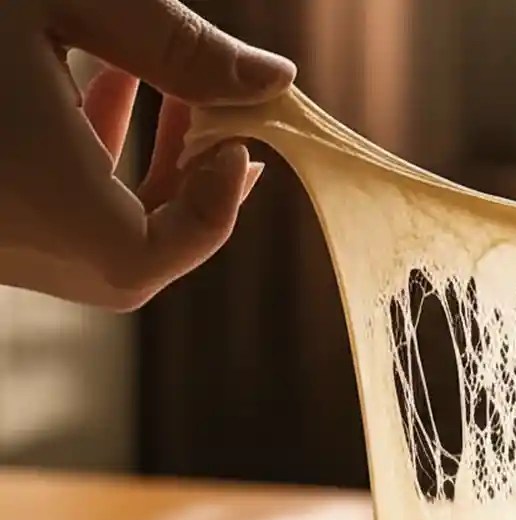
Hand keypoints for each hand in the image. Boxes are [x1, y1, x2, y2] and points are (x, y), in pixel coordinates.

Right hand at [0, 0, 294, 309]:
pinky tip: (92, 80)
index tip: (242, 142)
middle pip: (123, 263)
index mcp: (26, 195)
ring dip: (139, 174)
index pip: (147, 261)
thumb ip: (174, 45)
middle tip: (220, 118)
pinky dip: (84, 167)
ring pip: (80, 241)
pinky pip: (36, 216)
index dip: (212, 215)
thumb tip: (273, 79)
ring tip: (158, 83)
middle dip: (187, 195)